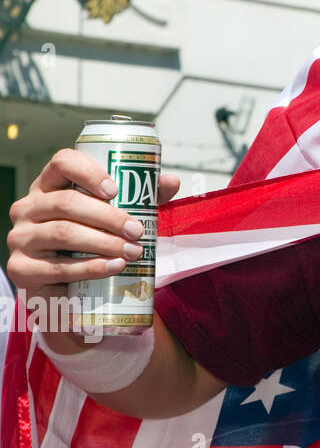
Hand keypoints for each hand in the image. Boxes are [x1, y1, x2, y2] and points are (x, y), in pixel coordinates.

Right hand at [7, 149, 180, 300]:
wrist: (66, 284)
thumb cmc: (90, 239)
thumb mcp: (114, 215)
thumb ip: (141, 197)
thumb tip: (171, 181)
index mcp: (49, 185)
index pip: (62, 162)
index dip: (89, 172)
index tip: (116, 189)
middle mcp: (28, 207)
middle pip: (67, 202)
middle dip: (109, 216)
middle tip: (138, 230)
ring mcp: (20, 237)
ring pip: (64, 233)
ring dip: (104, 242)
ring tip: (133, 251)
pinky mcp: (21, 268)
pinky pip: (58, 267)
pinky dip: (91, 267)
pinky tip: (114, 267)